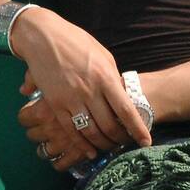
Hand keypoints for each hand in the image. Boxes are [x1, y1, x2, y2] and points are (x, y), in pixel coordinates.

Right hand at [12, 8, 150, 171]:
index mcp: (106, 76)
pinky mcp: (55, 104)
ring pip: (91, 132)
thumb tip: (121, 97)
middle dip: (121, 139)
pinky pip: (70, 130)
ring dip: (103, 144)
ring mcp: (71, 99)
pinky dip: (81, 144)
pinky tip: (90, 151)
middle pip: (109, 125)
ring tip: (110, 147)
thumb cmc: (77, 42)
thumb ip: (112, 78)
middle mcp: (90, 90)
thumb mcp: (103, 55)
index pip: (126, 109)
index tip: (146, 141)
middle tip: (126, 143)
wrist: (43, 37)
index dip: (138, 129)